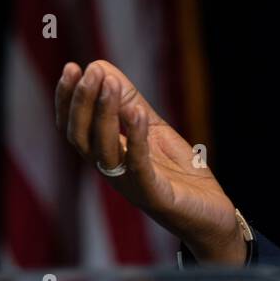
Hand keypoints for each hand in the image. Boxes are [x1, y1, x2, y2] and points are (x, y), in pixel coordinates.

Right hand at [55, 60, 243, 263]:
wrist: (211, 214)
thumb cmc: (180, 174)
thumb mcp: (153, 128)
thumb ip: (130, 101)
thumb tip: (102, 66)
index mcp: (108, 156)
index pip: (76, 128)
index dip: (68, 100)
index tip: (71, 67)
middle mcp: (112, 172)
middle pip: (82, 138)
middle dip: (82, 102)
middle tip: (90, 71)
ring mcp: (130, 185)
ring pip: (104, 150)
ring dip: (105, 113)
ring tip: (109, 83)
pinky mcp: (153, 194)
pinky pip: (138, 165)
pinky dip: (136, 137)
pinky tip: (138, 112)